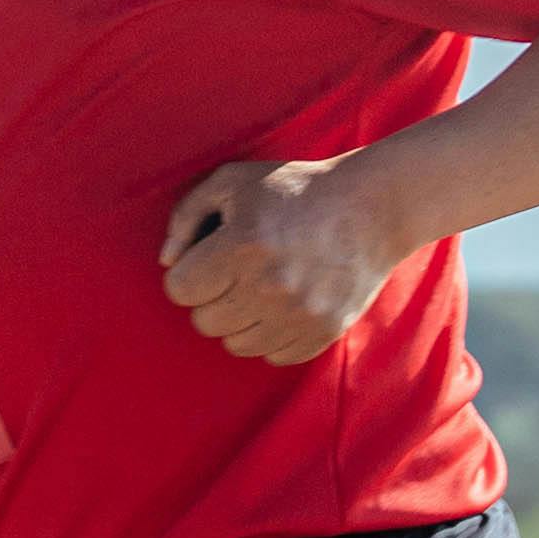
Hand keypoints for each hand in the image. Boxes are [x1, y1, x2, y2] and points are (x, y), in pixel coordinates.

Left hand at [164, 153, 403, 362]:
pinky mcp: (324, 332)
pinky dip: (272, 336)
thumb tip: (167, 261)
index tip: (207, 260)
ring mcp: (300, 314)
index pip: (180, 290)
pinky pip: (273, 356)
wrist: (371, 207)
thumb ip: (186, 215)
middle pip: (204, 323)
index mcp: (242, 246)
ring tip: (259, 288)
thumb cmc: (294, 190)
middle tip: (234, 273)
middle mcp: (269, 286)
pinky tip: (283, 304)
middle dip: (211, 298)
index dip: (187, 274)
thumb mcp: (232, 181)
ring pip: (236, 345)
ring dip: (239, 321)